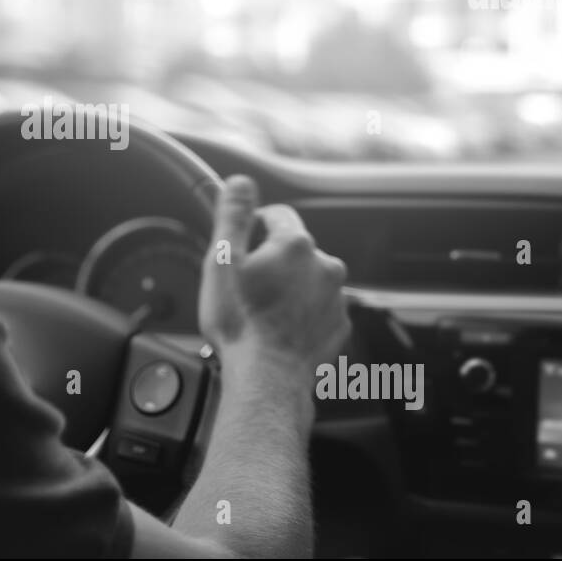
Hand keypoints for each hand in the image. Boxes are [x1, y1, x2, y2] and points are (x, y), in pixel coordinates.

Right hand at [197, 175, 350, 375]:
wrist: (267, 378)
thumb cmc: (241, 323)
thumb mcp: (222, 261)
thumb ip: (233, 215)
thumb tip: (240, 182)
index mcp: (296, 244)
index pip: (276, 215)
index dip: (253, 227)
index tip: (240, 248)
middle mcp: (325, 266)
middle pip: (293, 249)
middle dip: (272, 262)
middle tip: (246, 287)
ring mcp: (335, 298)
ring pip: (307, 279)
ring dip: (288, 288)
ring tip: (262, 313)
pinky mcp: (339, 326)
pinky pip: (318, 308)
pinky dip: (301, 314)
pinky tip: (279, 328)